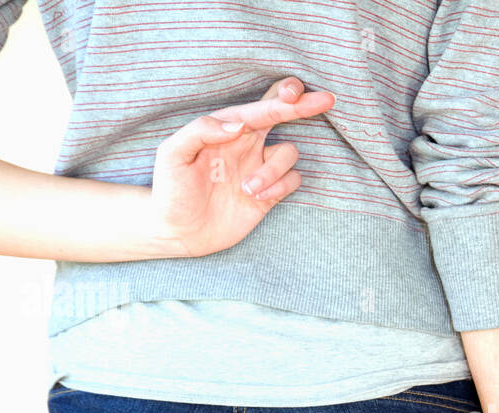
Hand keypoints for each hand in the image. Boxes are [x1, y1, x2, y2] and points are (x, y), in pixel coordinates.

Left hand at [150, 77, 334, 256]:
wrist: (177, 231)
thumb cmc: (171, 189)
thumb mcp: (173, 153)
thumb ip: (202, 130)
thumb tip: (241, 124)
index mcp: (226, 127)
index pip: (260, 104)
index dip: (282, 95)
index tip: (293, 95)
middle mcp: (247, 143)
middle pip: (285, 116)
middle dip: (305, 106)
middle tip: (327, 99)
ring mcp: (260, 167)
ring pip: (289, 153)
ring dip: (273, 170)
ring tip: (246, 189)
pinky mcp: (269, 193)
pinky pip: (293, 180)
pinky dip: (279, 186)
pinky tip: (255, 198)